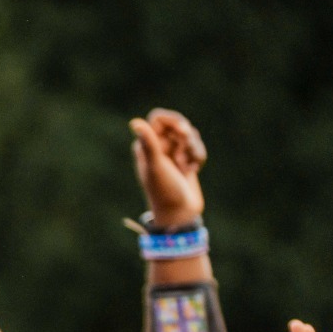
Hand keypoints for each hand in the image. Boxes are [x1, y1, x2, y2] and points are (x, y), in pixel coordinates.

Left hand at [129, 108, 205, 227]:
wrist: (179, 213)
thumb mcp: (156, 166)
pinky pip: (197, 148)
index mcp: (145, 146)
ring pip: (190, 136)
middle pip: (178, 124)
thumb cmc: (164, 190)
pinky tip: (192, 172)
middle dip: (187, 137)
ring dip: (194, 149)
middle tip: (184, 152)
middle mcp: (157, 147)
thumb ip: (149, 143)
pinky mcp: (185, 160)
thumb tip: (134, 122)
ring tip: (187, 167)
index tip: (182, 131)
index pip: (159, 118)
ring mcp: (172, 154)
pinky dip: (198, 157)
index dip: (173, 120)